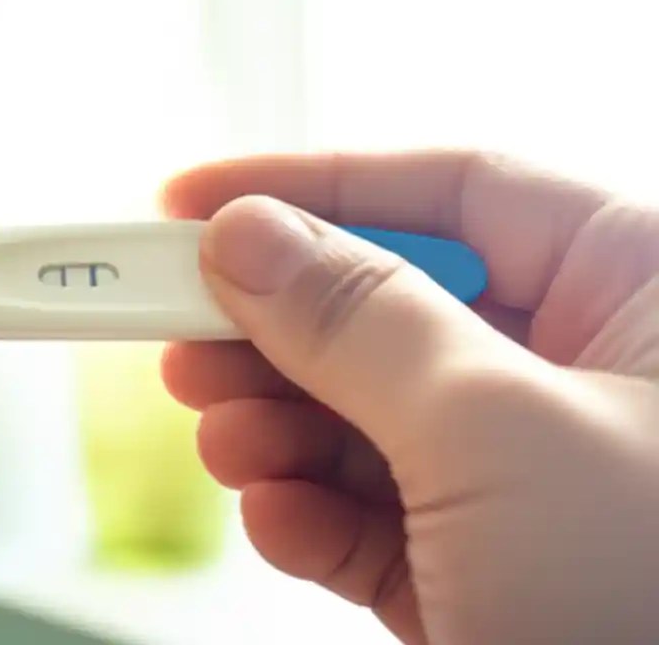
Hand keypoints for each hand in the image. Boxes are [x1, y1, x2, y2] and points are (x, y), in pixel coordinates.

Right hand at [161, 151, 658, 643]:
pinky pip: (378, 515)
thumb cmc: (654, 600)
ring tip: (223, 437)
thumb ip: (360, 321)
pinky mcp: (492, 571)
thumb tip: (247, 237)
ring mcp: (537, 481)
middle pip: (392, 307)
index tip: (191, 202)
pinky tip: (275, 516)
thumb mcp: (495, 434)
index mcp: (644, 293)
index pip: (456, 192)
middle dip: (276, 327)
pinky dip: (312, 514)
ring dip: (278, 426)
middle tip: (177, 332)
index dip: (315, 187)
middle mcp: (591, 377)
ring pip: (370, 416)